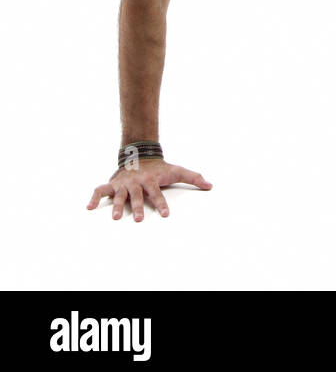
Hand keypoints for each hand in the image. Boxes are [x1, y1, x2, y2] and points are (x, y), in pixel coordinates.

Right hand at [87, 159, 212, 220]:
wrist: (140, 152)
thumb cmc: (159, 167)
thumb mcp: (176, 170)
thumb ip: (193, 177)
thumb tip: (210, 185)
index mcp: (151, 180)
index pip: (157, 193)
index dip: (162, 204)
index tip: (166, 215)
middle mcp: (137, 182)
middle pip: (137, 195)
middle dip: (137, 207)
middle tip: (138, 219)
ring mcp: (124, 183)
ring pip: (119, 194)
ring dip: (118, 205)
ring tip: (116, 217)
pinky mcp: (113, 183)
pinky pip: (100, 190)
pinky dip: (94, 197)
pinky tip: (89, 208)